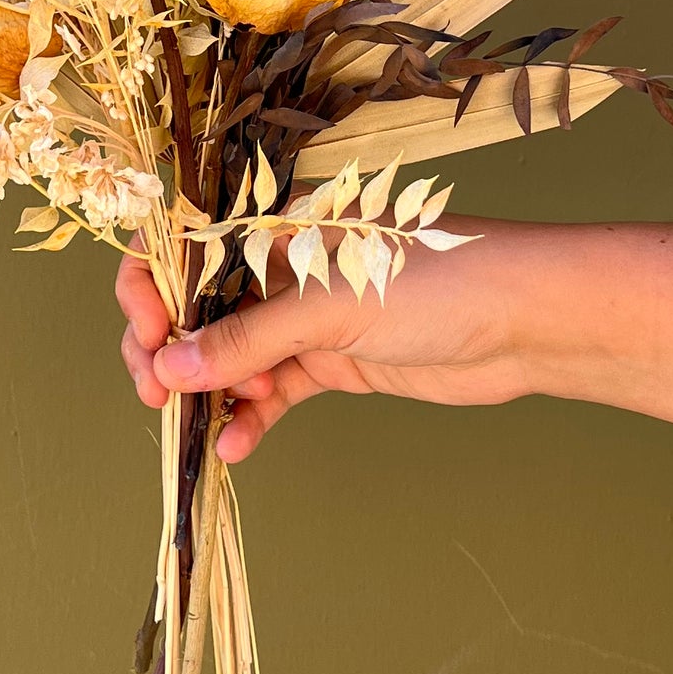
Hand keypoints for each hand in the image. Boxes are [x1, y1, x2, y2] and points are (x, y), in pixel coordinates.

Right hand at [114, 221, 535, 463]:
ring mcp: (309, 317)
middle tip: (158, 395)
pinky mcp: (335, 362)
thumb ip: (247, 338)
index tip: (145, 336)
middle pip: (199, 307)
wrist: (527, 320)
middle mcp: (285, 268)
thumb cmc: (438, 279)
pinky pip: (273, 390)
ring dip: (208, 391)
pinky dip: (249, 418)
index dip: (153, 288)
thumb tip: (168, 368)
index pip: (188, 247)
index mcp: (278, 227)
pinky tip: (235, 447)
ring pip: (233, 356)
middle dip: (169, 351)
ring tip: (199, 427)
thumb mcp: (332, 305)